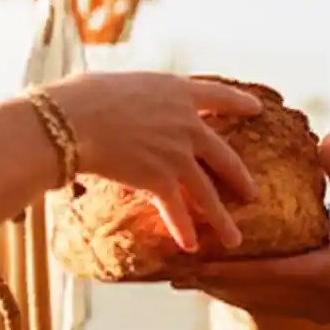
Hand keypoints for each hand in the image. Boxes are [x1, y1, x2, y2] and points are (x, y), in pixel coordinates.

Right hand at [48, 72, 261, 250]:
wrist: (74, 120)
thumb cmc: (83, 97)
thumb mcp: (122, 84)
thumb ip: (140, 98)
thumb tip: (127, 107)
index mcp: (177, 92)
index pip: (219, 96)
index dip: (239, 102)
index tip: (256, 108)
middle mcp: (186, 125)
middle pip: (223, 156)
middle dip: (240, 178)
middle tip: (252, 193)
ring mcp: (177, 155)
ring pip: (208, 193)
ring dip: (221, 220)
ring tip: (234, 239)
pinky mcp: (160, 180)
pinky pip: (176, 211)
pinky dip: (183, 230)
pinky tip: (190, 246)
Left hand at [174, 133, 329, 322]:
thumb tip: (325, 136)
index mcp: (312, 277)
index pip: (251, 276)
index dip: (214, 270)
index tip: (181, 264)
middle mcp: (304, 300)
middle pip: (243, 295)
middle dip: (206, 282)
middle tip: (168, 272)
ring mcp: (309, 310)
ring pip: (254, 304)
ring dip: (223, 291)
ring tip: (189, 279)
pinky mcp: (317, 311)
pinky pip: (270, 305)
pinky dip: (246, 294)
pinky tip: (232, 287)